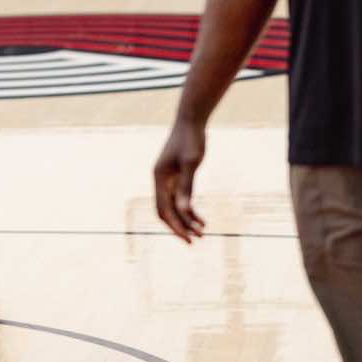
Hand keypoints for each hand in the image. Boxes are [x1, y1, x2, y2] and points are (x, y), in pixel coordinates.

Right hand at [153, 120, 207, 242]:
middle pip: (166, 212)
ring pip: (173, 207)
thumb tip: (184, 210)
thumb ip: (186, 186)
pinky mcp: (176, 177)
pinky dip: (189, 210)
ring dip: (186, 220)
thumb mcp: (190, 163)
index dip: (175, 226)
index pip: (164, 210)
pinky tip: (201, 218)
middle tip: (195, 240)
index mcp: (159, 178)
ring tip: (202, 231)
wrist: (191, 121)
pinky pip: (180, 199)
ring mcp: (167, 179)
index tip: (189, 239)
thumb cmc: (191, 139)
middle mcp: (160, 181)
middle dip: (179, 227)